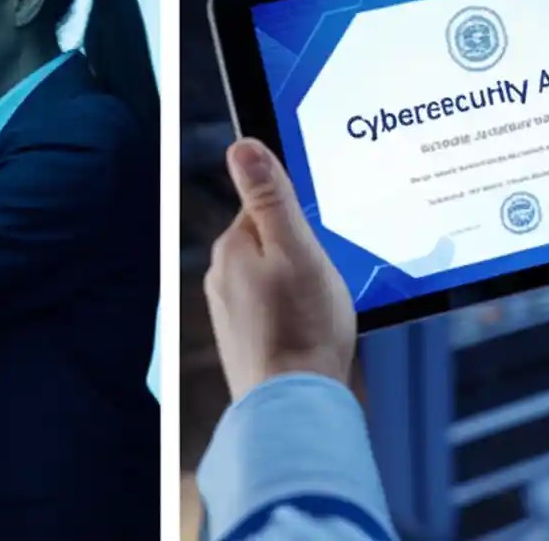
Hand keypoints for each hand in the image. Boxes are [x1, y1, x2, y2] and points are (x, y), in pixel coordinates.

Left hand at [204, 138, 356, 400]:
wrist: (293, 404)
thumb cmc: (302, 328)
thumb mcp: (296, 250)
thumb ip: (270, 198)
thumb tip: (243, 145)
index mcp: (232, 247)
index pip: (267, 206)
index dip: (302, 219)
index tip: (323, 241)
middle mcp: (222, 275)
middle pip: (271, 241)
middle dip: (302, 253)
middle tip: (326, 279)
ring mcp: (230, 310)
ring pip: (273, 277)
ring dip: (299, 285)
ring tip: (320, 309)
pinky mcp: (243, 338)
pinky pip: (272, 308)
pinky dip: (293, 313)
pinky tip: (310, 330)